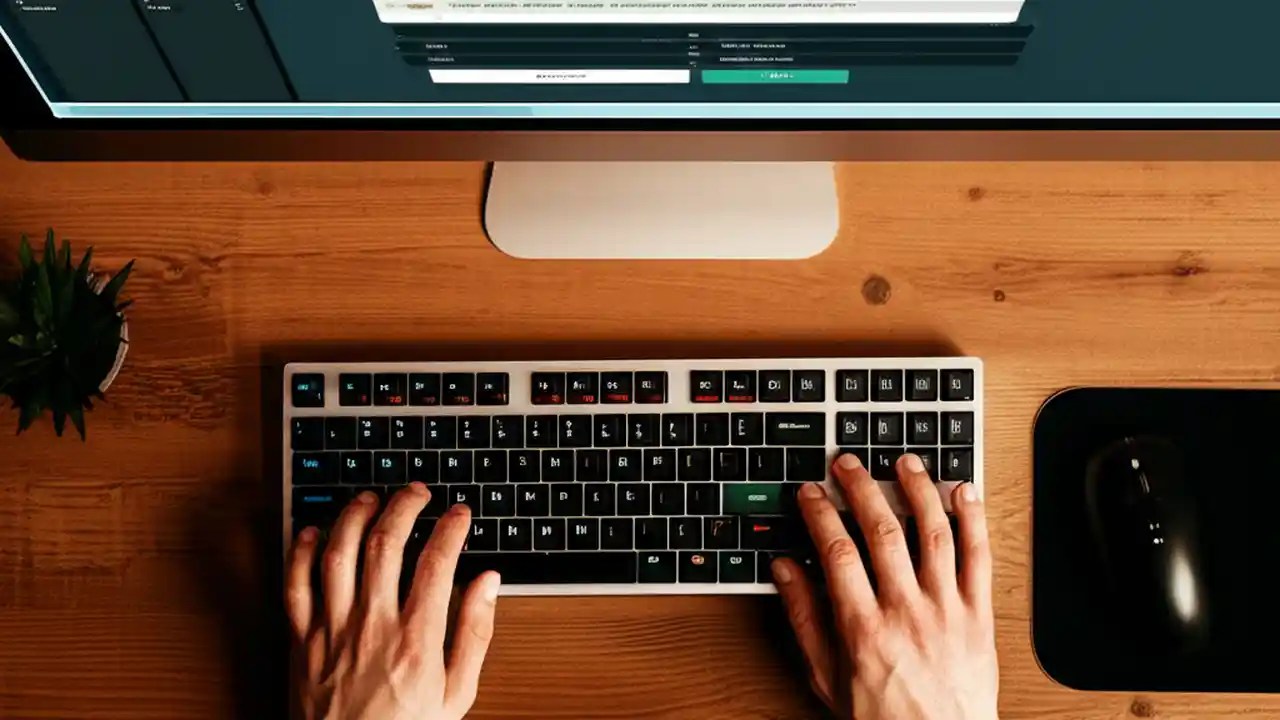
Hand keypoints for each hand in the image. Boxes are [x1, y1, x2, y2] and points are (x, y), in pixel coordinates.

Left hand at [286, 483, 500, 719]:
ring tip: (370, 498)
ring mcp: (331, 631)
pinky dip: (300, 552)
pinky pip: (295, 585)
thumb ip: (474, 634)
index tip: (459, 514)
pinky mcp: (301, 641)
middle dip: (405, 506)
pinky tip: (314, 532)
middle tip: (417, 492)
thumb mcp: (457, 695)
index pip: (437, 564)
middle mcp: (371, 627)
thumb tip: (488, 584)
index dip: (451, 529)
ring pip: (338, 554)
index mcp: (415, 641)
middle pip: (387, 545)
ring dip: (354, 516)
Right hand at [773, 453, 996, 719]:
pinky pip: (979, 558)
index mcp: (864, 628)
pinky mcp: (979, 615)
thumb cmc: (883, 719)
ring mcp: (947, 610)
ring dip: (918, 491)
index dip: (821, 514)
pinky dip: (973, 520)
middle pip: (883, 533)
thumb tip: (785, 572)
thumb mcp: (826, 676)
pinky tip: (962, 492)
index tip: (811, 492)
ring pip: (935, 534)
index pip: (838, 553)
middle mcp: (907, 612)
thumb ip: (804, 619)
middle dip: (862, 489)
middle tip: (847, 463)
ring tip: (904, 463)